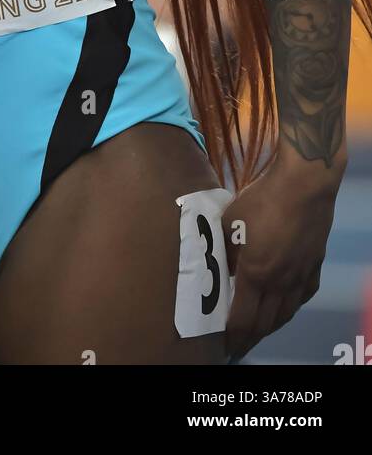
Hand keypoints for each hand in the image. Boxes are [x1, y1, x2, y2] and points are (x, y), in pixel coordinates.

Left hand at [222, 147, 344, 359]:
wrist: (304, 185)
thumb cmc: (261, 200)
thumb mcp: (229, 221)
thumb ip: (224, 249)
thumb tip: (219, 267)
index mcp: (256, 273)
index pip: (243, 318)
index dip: (234, 337)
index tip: (226, 348)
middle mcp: (280, 282)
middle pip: (266, 322)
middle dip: (251, 338)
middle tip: (240, 346)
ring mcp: (301, 275)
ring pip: (286, 312)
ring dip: (271, 326)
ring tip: (260, 330)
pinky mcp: (315, 264)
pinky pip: (303, 295)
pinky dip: (292, 306)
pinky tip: (288, 304)